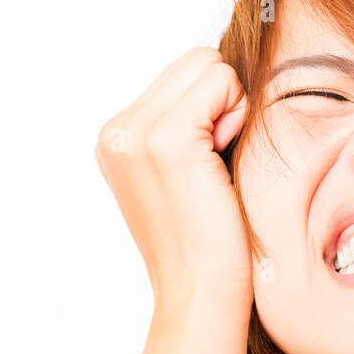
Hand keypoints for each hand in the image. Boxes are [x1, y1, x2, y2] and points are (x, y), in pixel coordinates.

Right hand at [95, 47, 250, 303]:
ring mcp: (135, 133)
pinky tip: (224, 161)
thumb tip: (225, 74)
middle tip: (219, 159)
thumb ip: (187, 124)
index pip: (181, 73)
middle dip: (220, 99)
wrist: (202, 291)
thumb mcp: (185, 172)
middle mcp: (116, 131)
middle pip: (195, 61)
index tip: (209, 160)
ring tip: (218, 163)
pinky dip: (237, 114)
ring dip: (230, 106)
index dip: (211, 107)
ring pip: (208, 65)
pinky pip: (221, 81)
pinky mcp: (165, 139)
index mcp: (117, 138)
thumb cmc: (210, 240)